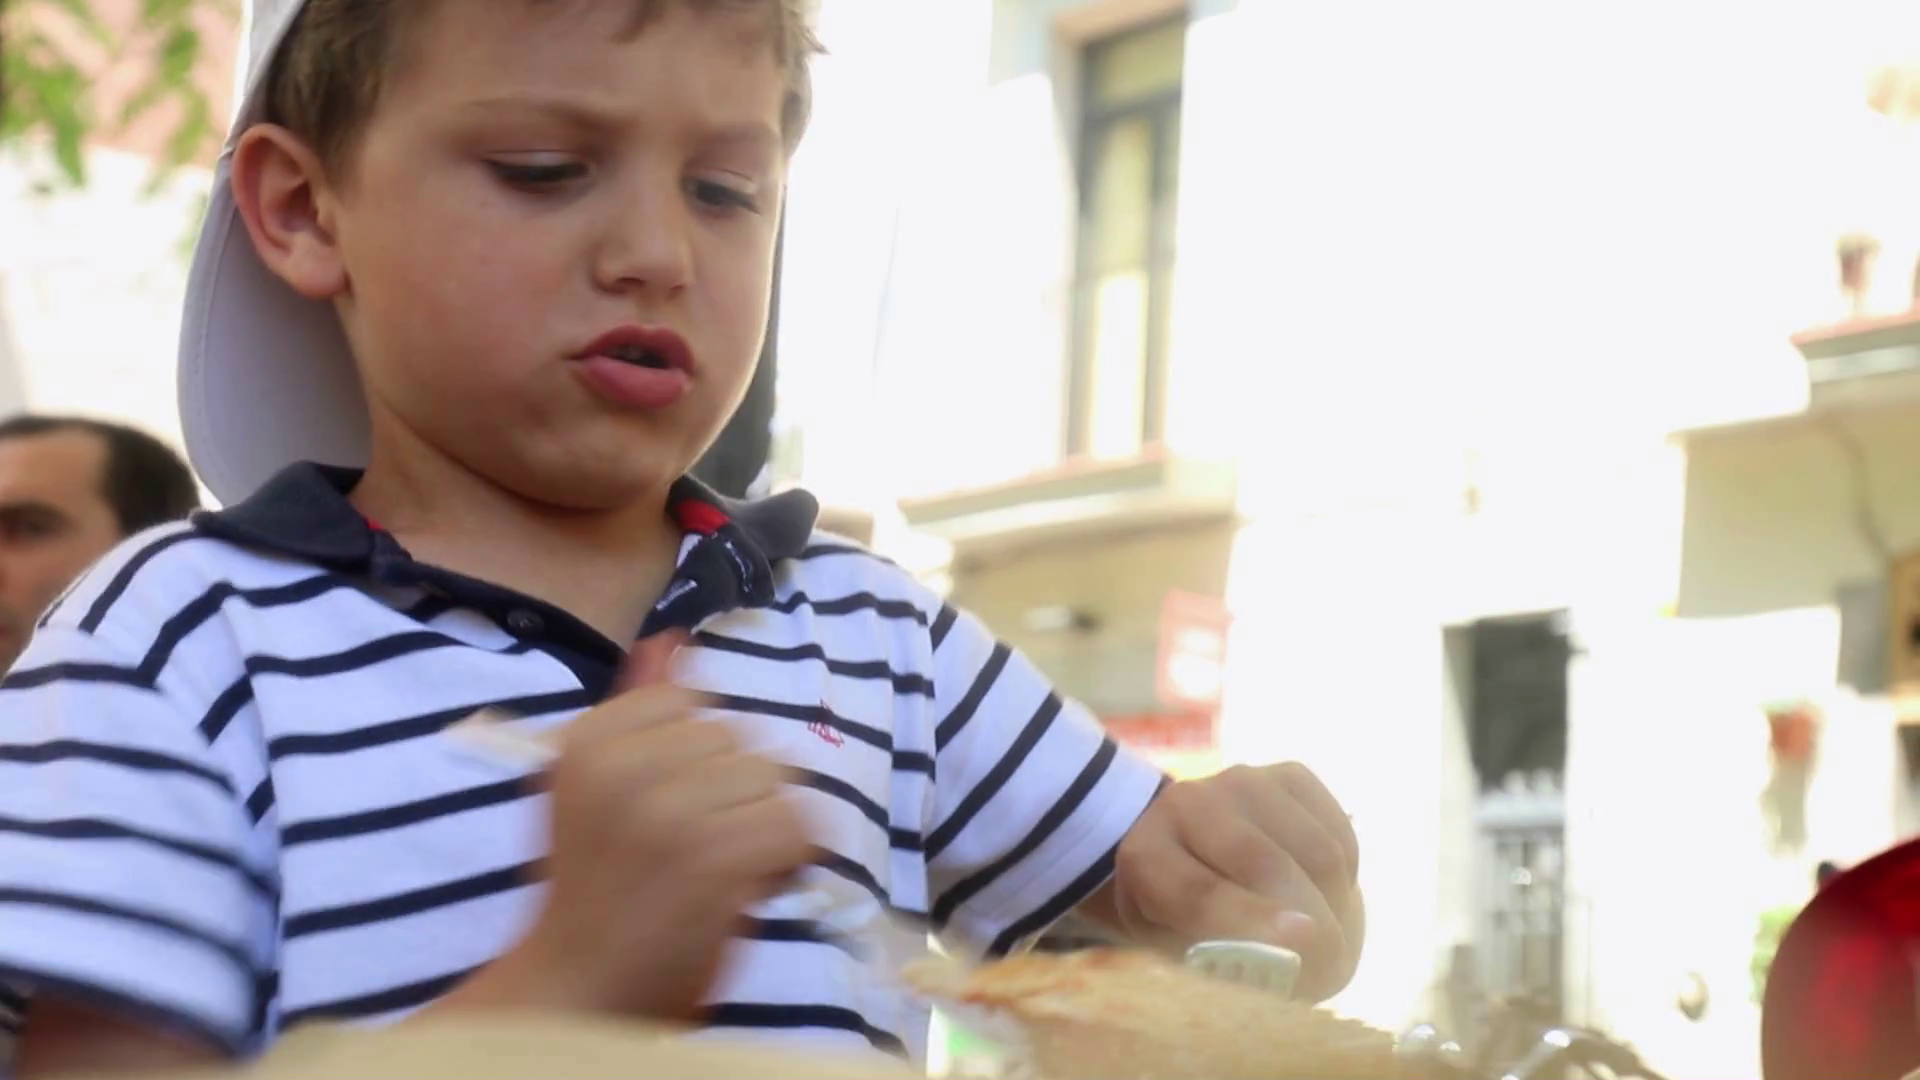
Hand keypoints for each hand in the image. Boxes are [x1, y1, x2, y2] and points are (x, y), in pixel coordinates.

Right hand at [494, 631, 813, 1019]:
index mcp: (589, 742)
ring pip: (773, 778)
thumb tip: (674, 637)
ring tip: (724, 867)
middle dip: (736, 791)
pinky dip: (791, 855)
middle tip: (701, 846)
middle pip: (738, 737)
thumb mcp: (598, 785)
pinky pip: (796, 823)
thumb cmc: (593, 886)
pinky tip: (754, 882)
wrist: (581, 988)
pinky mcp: (716, 859)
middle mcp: (626, 767)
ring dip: (764, 825)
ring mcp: (671, 813)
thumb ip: (638, 709)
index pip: (688, 701)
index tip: (674, 804)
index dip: (699, 755)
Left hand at [1093, 764, 1362, 1000]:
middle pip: (1263, 864)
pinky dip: (1346, 874)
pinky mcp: (1288, 775)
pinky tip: (1323, 892)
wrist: (1203, 860)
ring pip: (1316, 851)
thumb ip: (1224, 959)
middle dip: (1311, 920)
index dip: (1249, 916)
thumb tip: (1289, 955)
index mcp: (1145, 855)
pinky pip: (1339, 833)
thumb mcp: (1188, 954)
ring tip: (1327, 939)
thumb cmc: (1191, 924)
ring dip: (1335, 905)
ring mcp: (1240, 781)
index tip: (1302, 939)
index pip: (1199, 891)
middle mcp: (1186, 803)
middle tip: (1335, 967)